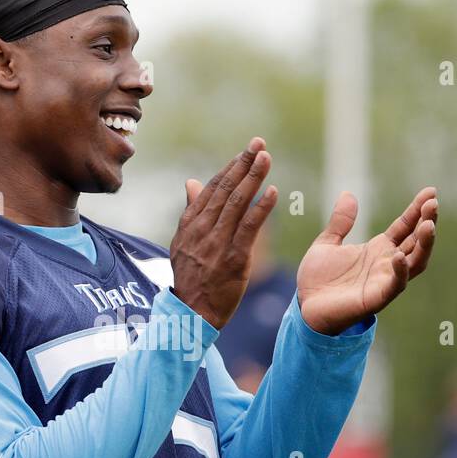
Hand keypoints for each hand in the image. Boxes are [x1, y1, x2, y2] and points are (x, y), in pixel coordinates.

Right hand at [170, 137, 277, 328]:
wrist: (191, 314)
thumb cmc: (191, 279)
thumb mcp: (183, 244)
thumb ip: (191, 211)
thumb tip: (191, 182)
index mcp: (190, 224)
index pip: (212, 189)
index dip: (230, 168)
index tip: (245, 152)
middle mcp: (202, 230)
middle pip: (225, 190)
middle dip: (243, 164)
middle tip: (259, 143)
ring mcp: (217, 243)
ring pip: (237, 203)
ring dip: (253, 177)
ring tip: (266, 157)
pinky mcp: (233, 259)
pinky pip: (249, 228)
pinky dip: (262, 208)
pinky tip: (273, 192)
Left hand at [296, 187, 437, 334]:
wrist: (304, 306)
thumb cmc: (318, 279)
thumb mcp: (327, 243)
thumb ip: (340, 222)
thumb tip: (348, 194)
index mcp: (379, 249)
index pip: (405, 226)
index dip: (417, 209)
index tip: (430, 191)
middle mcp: (387, 263)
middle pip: (416, 241)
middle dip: (426, 222)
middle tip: (433, 203)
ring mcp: (384, 280)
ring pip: (414, 263)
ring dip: (424, 244)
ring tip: (428, 225)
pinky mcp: (376, 298)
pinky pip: (395, 285)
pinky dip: (400, 271)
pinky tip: (399, 256)